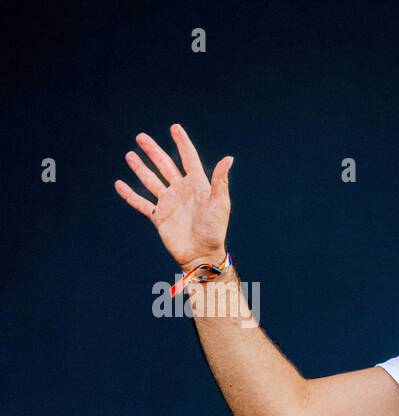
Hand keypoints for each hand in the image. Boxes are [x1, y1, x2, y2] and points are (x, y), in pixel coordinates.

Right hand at [114, 123, 231, 269]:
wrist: (201, 254)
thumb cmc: (214, 230)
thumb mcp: (219, 203)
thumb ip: (220, 180)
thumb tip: (229, 157)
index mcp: (197, 185)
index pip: (189, 158)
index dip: (182, 143)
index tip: (175, 128)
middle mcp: (182, 191)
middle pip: (165, 165)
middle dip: (153, 151)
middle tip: (141, 136)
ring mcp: (169, 203)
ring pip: (151, 180)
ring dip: (140, 168)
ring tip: (130, 154)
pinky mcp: (159, 216)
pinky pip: (141, 203)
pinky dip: (130, 194)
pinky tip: (119, 184)